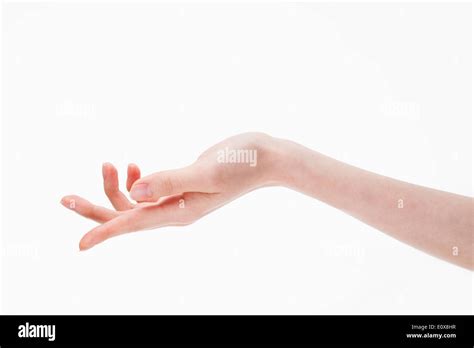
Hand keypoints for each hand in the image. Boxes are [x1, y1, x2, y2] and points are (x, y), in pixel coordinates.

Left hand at [61, 132, 281, 249]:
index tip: (81, 245)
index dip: (105, 232)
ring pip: (133, 204)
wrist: (264, 159)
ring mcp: (176, 201)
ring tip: (110, 164)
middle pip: (126, 218)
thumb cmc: (241, 164)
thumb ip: (171, 181)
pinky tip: (133, 166)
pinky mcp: (178, 188)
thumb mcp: (206, 172)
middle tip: (64, 198)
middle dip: (95, 209)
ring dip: (115, 187)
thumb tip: (136, 191)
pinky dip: (133, 181)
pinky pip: (147, 193)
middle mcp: (174, 212)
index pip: (134, 224)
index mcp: (179, 213)